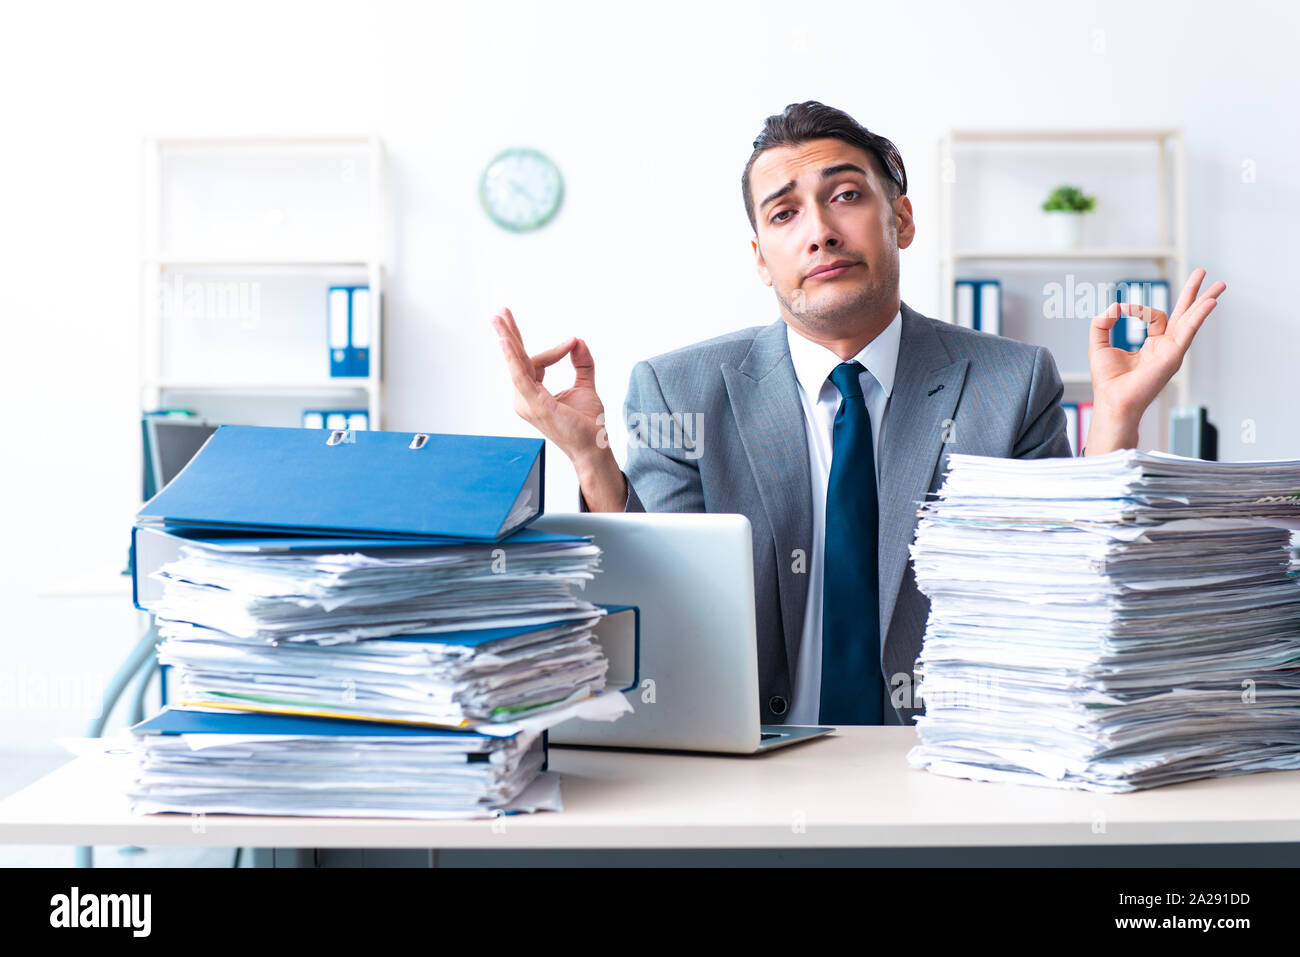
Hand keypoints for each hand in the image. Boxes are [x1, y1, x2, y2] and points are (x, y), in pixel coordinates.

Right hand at [492, 307, 609, 468]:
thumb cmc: (586, 424)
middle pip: (516, 359)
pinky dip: (513, 357)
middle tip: (501, 312)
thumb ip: (582, 362)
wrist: (594, 447)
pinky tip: (507, 341)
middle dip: (508, 333)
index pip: (535, 362)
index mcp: (533, 393)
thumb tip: (578, 341)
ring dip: (508, 338)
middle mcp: (524, 398)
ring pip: (516, 363)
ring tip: (499, 318)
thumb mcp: (585, 385)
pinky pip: (520, 375)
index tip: (573, 343)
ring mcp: (527, 402)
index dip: (555, 350)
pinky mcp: (534, 404)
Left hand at [1085, 268, 1225, 452]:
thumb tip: (1113, 306)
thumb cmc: (1108, 381)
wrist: (1113, 400)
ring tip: (1220, 283)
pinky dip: (1199, 315)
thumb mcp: (1099, 345)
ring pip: (1191, 319)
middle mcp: (1167, 347)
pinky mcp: (1173, 354)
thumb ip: (1102, 324)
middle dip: (1194, 294)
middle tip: (1204, 274)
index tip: (1120, 310)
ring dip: (1205, 300)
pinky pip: (1189, 330)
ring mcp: (1173, 350)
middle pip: (1185, 314)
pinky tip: (1210, 303)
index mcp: (1153, 345)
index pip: (1155, 316)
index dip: (1137, 309)